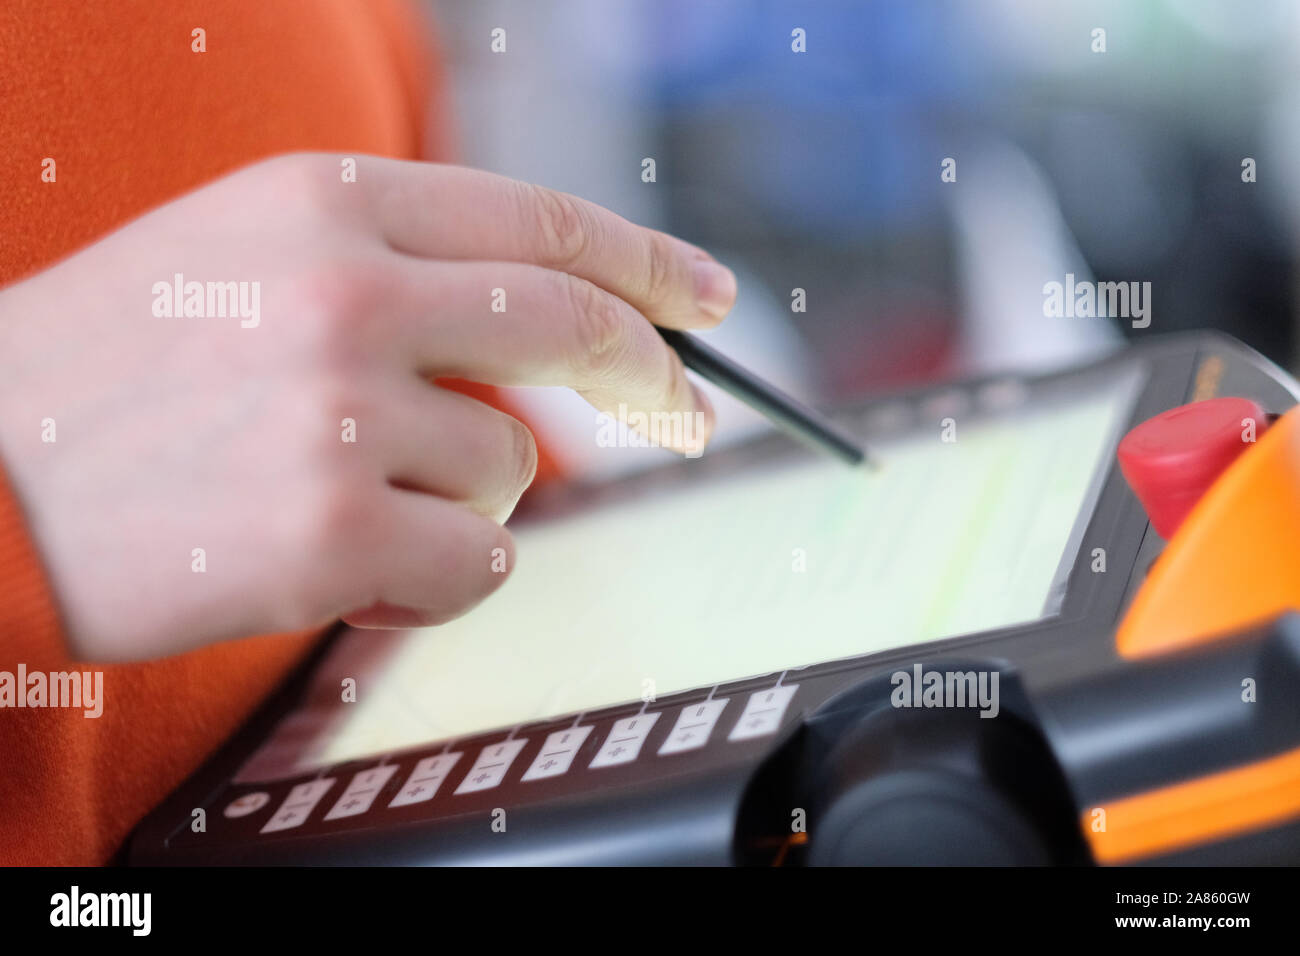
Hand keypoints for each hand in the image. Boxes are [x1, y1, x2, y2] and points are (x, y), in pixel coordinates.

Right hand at [0, 153, 733, 660]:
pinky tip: (345, 564)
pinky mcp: (334, 535)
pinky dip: (440, 578)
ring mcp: (341, 413)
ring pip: (514, 467)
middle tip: (685, 411)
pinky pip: (480, 564)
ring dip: (467, 498)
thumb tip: (546, 332)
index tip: (706, 298)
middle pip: (572, 326)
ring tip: (349, 500)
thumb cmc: (114, 370)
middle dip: (650, 374)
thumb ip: (397, 270)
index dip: (644, 262)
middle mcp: (344, 291)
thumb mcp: (244, 256)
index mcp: (324, 200)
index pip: (540, 221)